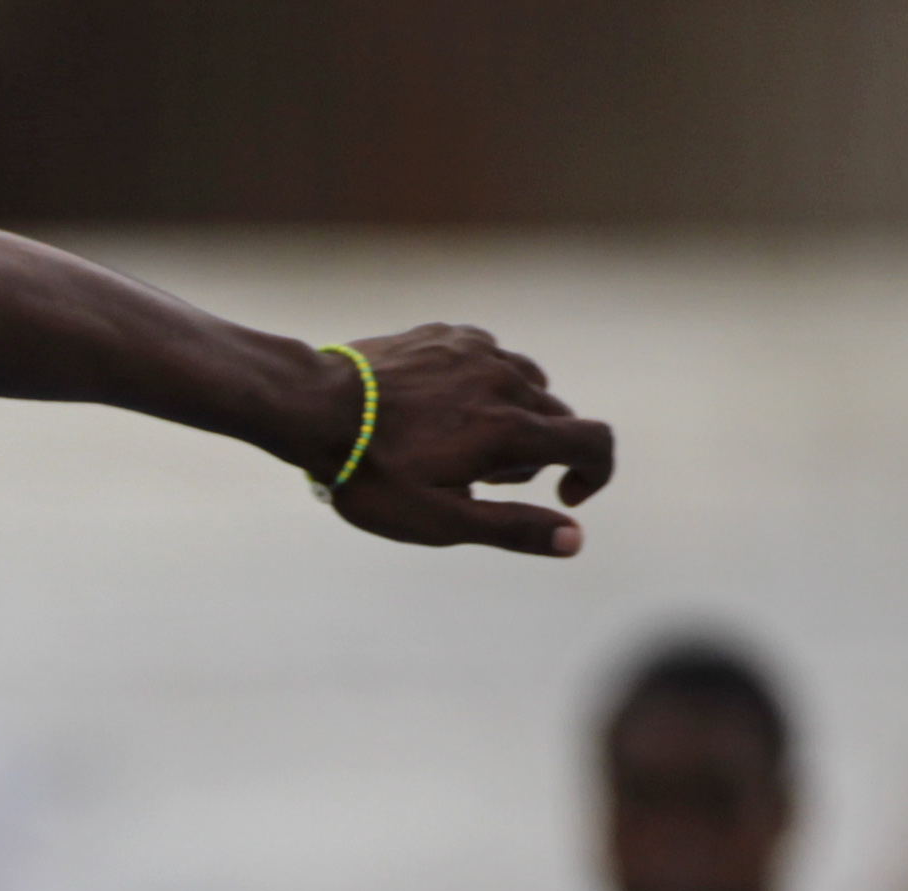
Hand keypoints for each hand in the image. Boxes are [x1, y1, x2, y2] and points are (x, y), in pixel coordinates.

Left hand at [314, 325, 613, 557]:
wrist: (312, 408)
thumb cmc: (372, 475)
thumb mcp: (439, 520)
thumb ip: (512, 527)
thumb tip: (574, 539)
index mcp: (513, 429)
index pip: (594, 442)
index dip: (595, 473)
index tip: (564, 496)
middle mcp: (507, 381)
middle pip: (557, 418)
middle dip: (534, 455)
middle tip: (475, 479)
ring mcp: (479, 351)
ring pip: (526, 386)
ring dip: (510, 417)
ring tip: (455, 444)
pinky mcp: (450, 335)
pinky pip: (489, 359)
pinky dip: (482, 385)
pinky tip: (439, 407)